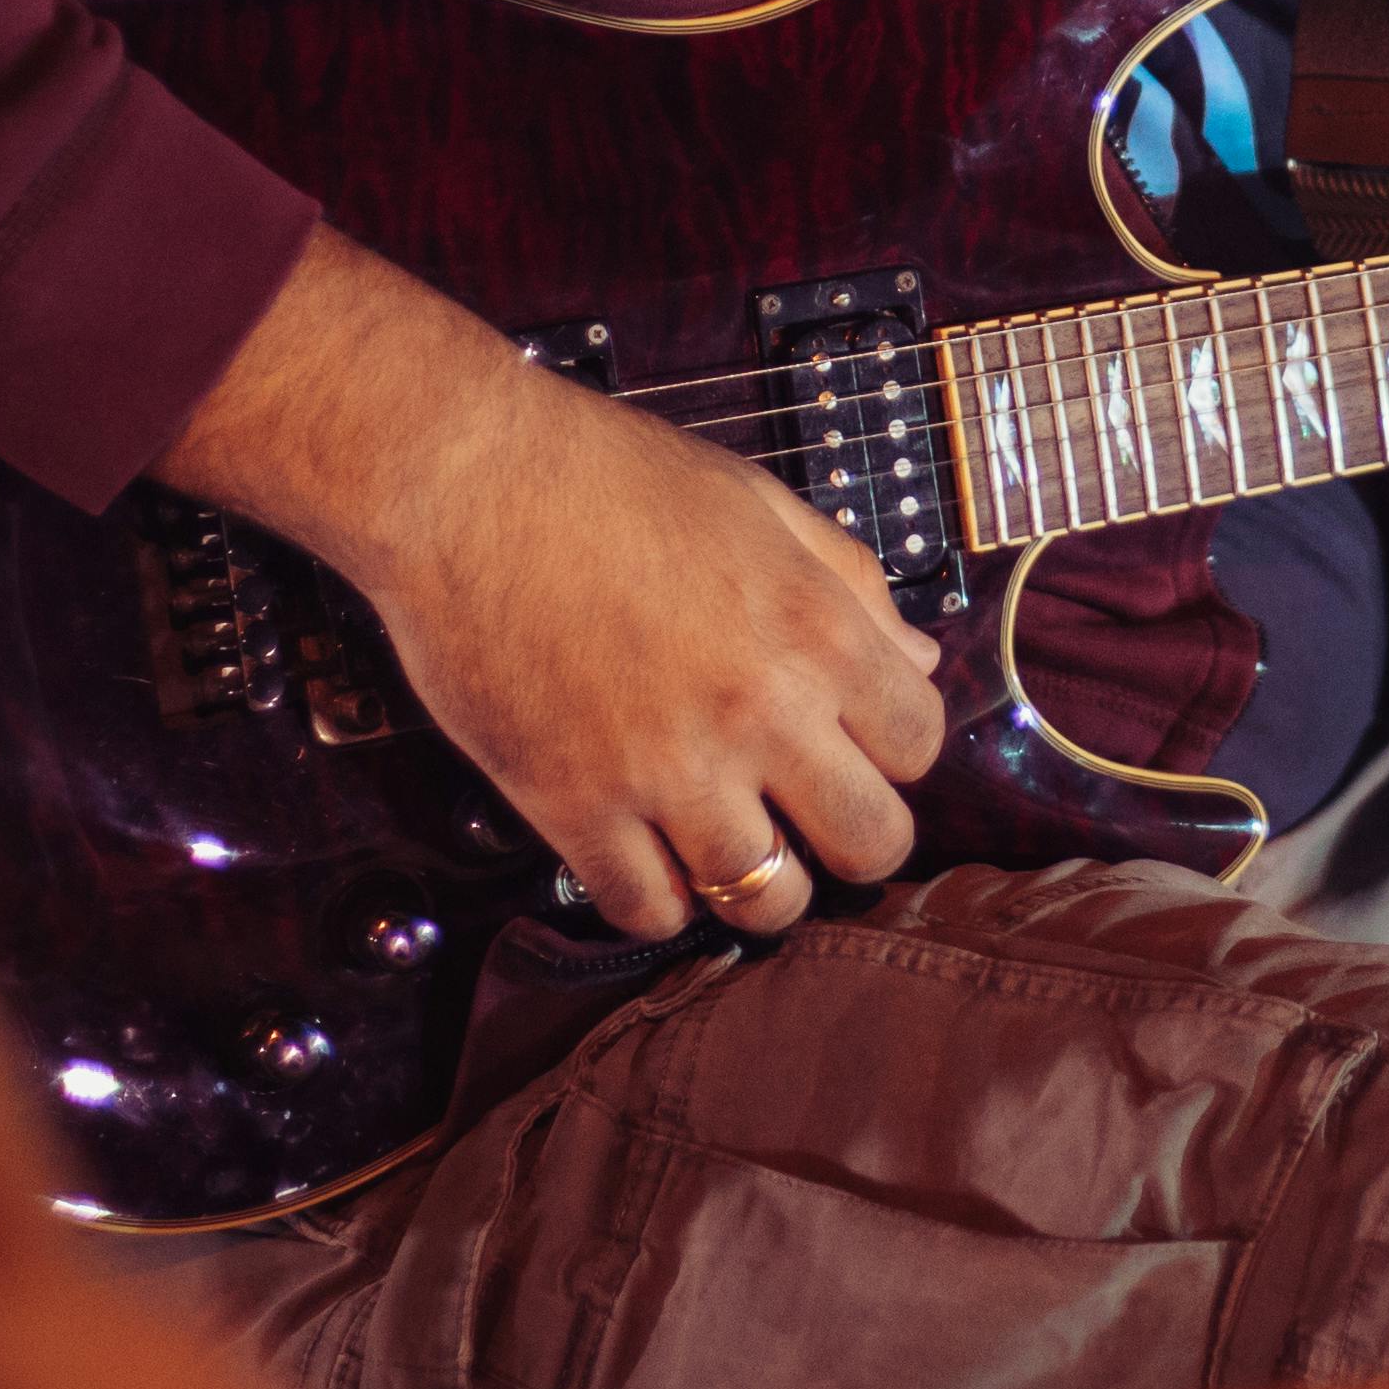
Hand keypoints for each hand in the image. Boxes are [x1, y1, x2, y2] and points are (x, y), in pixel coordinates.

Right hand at [162, 225, 950, 941]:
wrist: (466, 480)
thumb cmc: (610, 476)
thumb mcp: (758, 505)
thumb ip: (849, 584)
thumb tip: (918, 659)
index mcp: (817, 628)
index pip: (922, 744)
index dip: (893, 750)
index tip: (853, 744)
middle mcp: (760, 711)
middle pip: (872, 845)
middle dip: (852, 841)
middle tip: (808, 819)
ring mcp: (667, 768)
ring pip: (767, 902)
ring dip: (758, 885)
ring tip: (728, 849)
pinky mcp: (573, 805)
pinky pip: (647, 913)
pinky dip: (656, 902)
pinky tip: (645, 857)